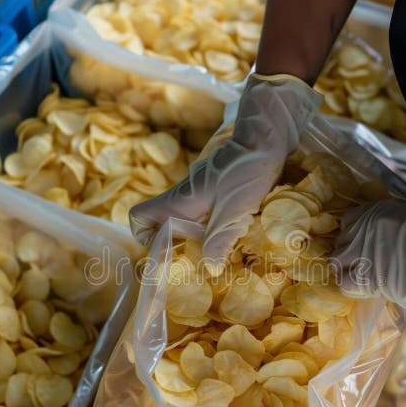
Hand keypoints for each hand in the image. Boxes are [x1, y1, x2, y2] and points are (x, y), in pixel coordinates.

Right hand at [129, 73, 321, 272]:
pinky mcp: (216, 196)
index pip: (139, 218)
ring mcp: (199, 197)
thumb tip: (209, 268)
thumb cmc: (247, 169)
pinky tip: (233, 241)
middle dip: (173, 249)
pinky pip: (202, 220)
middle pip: (161, 228)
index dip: (146, 240)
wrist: (266, 138)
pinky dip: (211, 233)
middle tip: (195, 265)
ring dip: (194, 243)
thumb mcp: (235, 208)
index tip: (168, 257)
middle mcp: (183, 200)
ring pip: (183, 225)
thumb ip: (220, 238)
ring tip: (216, 258)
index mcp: (179, 201)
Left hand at [330, 199, 405, 310]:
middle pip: (342, 240)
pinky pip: (345, 283)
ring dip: (346, 269)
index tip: (361, 243)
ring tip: (360, 277)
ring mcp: (365, 253)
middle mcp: (367, 229)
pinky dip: (350, 286)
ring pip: (338, 261)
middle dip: (349, 251)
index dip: (355, 233)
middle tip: (361, 262)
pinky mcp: (370, 278)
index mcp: (380, 210)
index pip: (351, 219)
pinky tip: (363, 288)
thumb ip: (396, 227)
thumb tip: (388, 240)